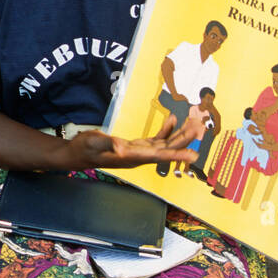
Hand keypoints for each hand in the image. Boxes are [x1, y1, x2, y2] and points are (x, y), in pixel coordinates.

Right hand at [64, 113, 204, 169]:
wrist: (77, 154)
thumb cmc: (84, 148)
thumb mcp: (93, 142)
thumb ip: (107, 144)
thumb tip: (121, 147)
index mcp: (132, 157)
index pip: (159, 156)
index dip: (177, 155)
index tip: (194, 154)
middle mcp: (139, 157)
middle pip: (167, 149)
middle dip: (184, 139)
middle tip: (200, 126)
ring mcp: (139, 152)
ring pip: (165, 145)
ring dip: (180, 135)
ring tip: (193, 122)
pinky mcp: (136, 147)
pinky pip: (156, 140)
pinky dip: (166, 131)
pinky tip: (171, 120)